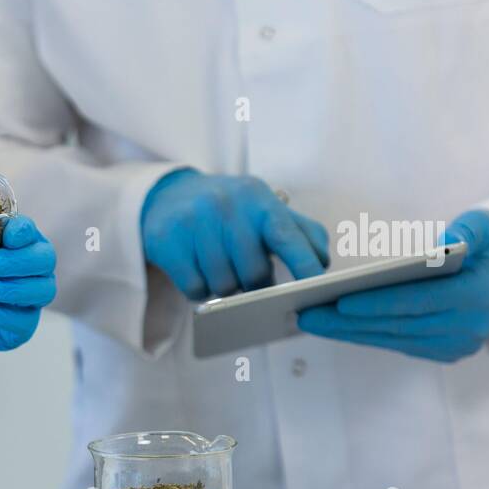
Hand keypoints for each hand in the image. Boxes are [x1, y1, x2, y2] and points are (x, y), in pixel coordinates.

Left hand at [0, 213, 55, 359]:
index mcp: (11, 243)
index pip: (28, 230)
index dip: (25, 230)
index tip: (9, 234)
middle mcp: (27, 268)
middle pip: (45, 258)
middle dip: (22, 260)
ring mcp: (27, 298)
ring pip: (44, 290)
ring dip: (19, 288)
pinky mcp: (21, 325)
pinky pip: (26, 322)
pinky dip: (8, 316)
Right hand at [141, 169, 328, 299]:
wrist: (166, 198)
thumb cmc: (226, 211)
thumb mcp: (263, 208)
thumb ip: (299, 232)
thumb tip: (322, 261)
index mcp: (258, 199)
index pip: (288, 236)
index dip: (304, 266)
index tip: (316, 288)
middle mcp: (227, 206)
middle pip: (254, 273)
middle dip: (255, 284)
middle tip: (248, 275)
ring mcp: (195, 222)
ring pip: (224, 285)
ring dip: (225, 288)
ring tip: (220, 269)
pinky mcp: (168, 241)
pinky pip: (195, 288)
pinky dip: (200, 290)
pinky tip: (198, 272)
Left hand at [296, 210, 488, 362]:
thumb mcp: (482, 226)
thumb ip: (460, 235)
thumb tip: (430, 250)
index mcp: (477, 298)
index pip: (416, 302)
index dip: (375, 303)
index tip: (337, 301)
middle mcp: (467, 329)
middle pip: (396, 326)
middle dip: (346, 322)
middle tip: (305, 315)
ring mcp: (456, 345)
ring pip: (392, 339)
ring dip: (348, 332)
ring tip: (311, 320)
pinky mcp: (445, 351)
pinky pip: (397, 343)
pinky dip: (365, 334)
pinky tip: (335, 325)